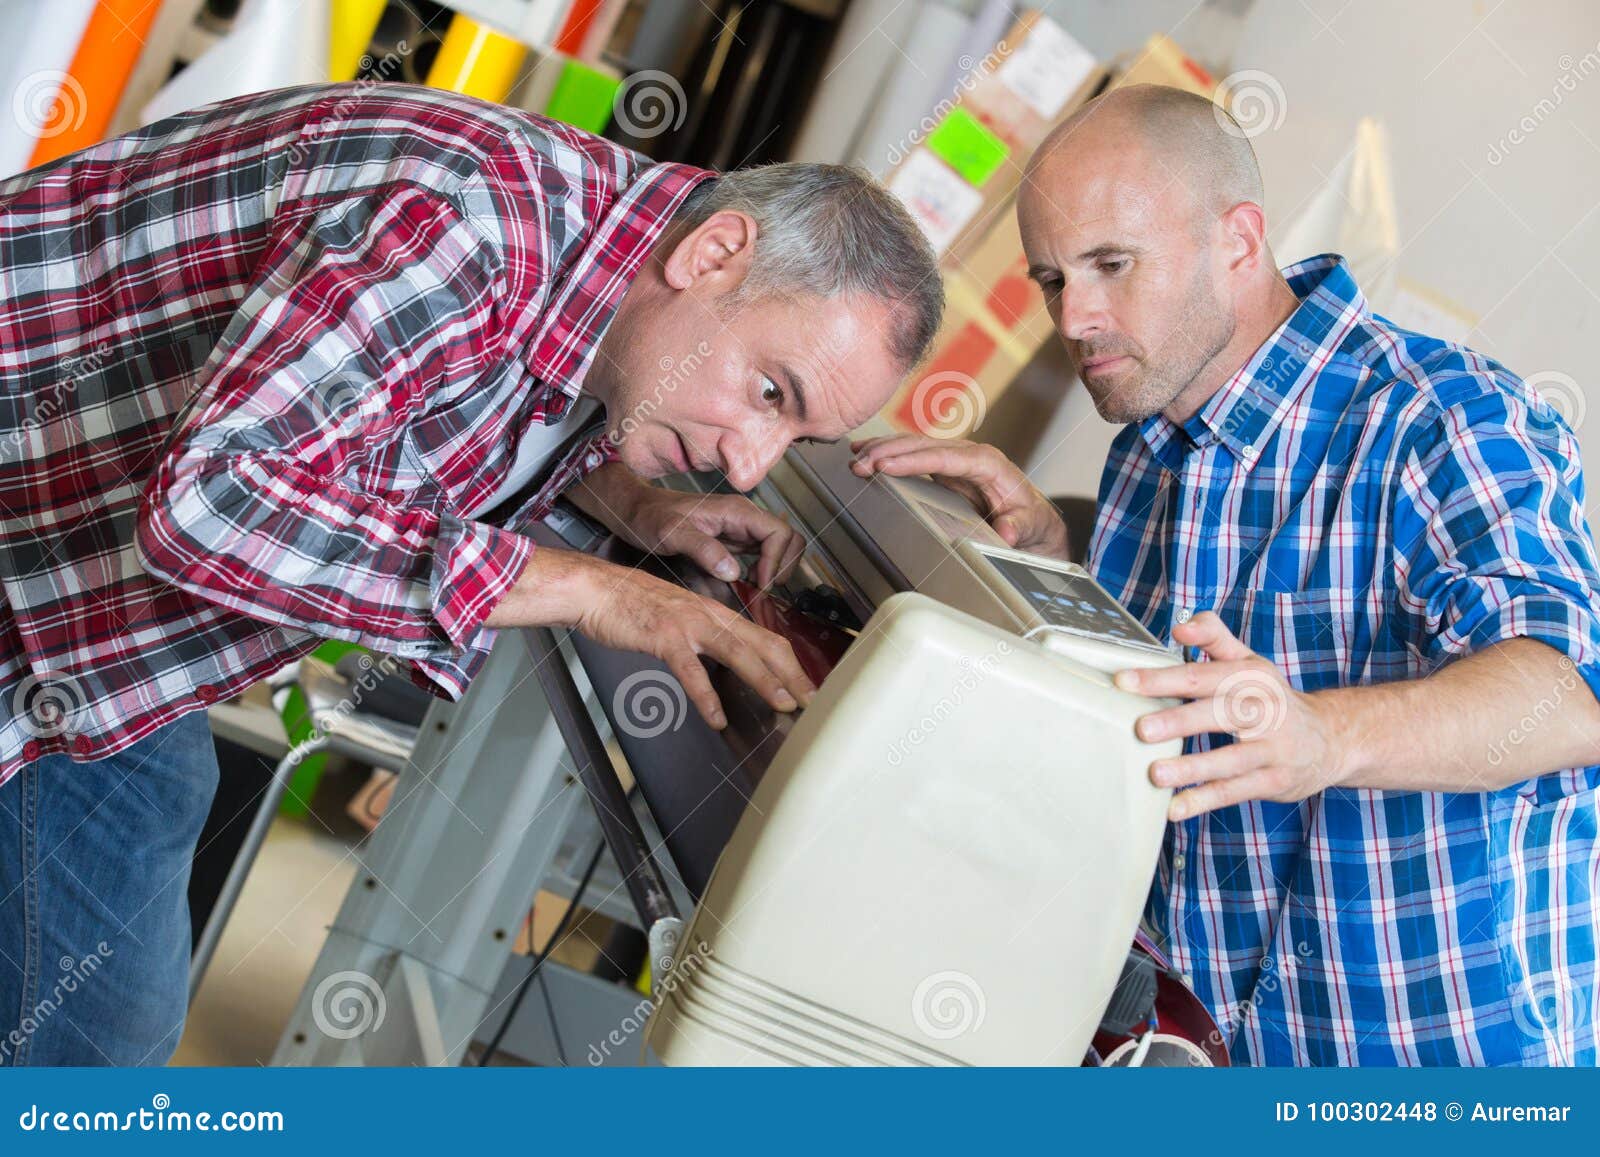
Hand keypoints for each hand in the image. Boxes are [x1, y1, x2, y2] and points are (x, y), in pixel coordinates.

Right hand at [502, 548, 814, 729]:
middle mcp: (710, 616)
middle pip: (764, 644)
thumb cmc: (633, 605)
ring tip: (783, 704)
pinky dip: (705, 696)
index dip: (791, 664)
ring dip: (764, 680)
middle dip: (792, 674)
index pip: (766, 638)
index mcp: (716, 613)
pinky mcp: (664, 636)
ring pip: (738, 652)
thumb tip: (727, 663)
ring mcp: (689, 625)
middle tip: (812, 702)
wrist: (597, 589)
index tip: (806, 688)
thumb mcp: (680, 618)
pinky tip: (716, 717)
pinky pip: (691, 670)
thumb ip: (705, 638)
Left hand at [574, 464, 804, 589]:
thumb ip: (702, 549)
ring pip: (779, 545)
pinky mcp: (733, 539)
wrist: (635, 510)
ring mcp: (739, 528)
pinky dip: (764, 569)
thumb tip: (733, 571)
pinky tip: (748, 583)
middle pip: (788, 537)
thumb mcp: (672, 533)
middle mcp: (743, 517)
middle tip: (766, 589)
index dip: (776, 561)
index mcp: (735, 511)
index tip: (760, 584)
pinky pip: (762, 553)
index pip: (779, 533)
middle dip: (784, 564)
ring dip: (777, 568)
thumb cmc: (650, 517)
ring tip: (758, 588)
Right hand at [849, 434, 1069, 558]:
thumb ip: (1018, 527)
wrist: (1032, 520)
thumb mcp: (1029, 525)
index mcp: (988, 463)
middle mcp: (969, 455)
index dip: (915, 460)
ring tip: (855, 457)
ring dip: (884, 449)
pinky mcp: (944, 469)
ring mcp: (954, 460)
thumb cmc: (1030, 519)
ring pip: (915, 446)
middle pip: (924, 446)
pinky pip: (913, 456)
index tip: (887, 464)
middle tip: (860, 462)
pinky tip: (867, 454)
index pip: (946, 457)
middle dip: (890, 451)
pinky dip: (889, 454)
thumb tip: (1007, 531)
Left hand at [1112, 612, 1350, 821]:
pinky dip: (1205, 800)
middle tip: (1142, 728)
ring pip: (1230, 759)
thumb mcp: (1249, 662)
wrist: (1330, 738)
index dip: (1164, 678)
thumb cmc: (1272, 697)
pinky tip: (1174, 810)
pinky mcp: (1274, 781)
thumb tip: (1179, 625)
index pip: (1203, 675)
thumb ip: (1214, 638)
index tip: (1125, 681)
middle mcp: (1265, 710)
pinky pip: (1237, 791)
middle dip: (1181, 721)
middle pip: (1221, 714)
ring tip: (1156, 774)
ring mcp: (1272, 749)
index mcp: (1251, 677)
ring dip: (1193, 768)